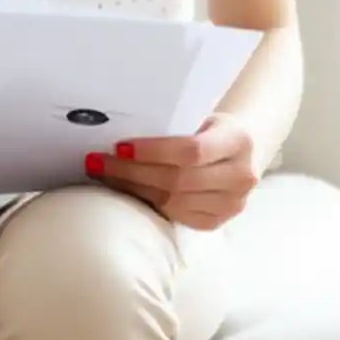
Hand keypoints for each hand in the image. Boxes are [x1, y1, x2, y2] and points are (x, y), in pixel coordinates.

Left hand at [86, 113, 260, 230]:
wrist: (241, 151)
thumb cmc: (210, 130)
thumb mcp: (201, 118)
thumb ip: (172, 127)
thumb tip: (118, 136)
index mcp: (238, 142)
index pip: (191, 150)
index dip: (152, 151)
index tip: (120, 147)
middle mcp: (241, 176)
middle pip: (177, 179)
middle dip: (132, 171)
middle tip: (98, 162)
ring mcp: (231, 203)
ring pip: (172, 201)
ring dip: (132, 189)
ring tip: (105, 176)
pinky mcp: (217, 221)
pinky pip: (175, 215)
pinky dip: (146, 203)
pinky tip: (126, 191)